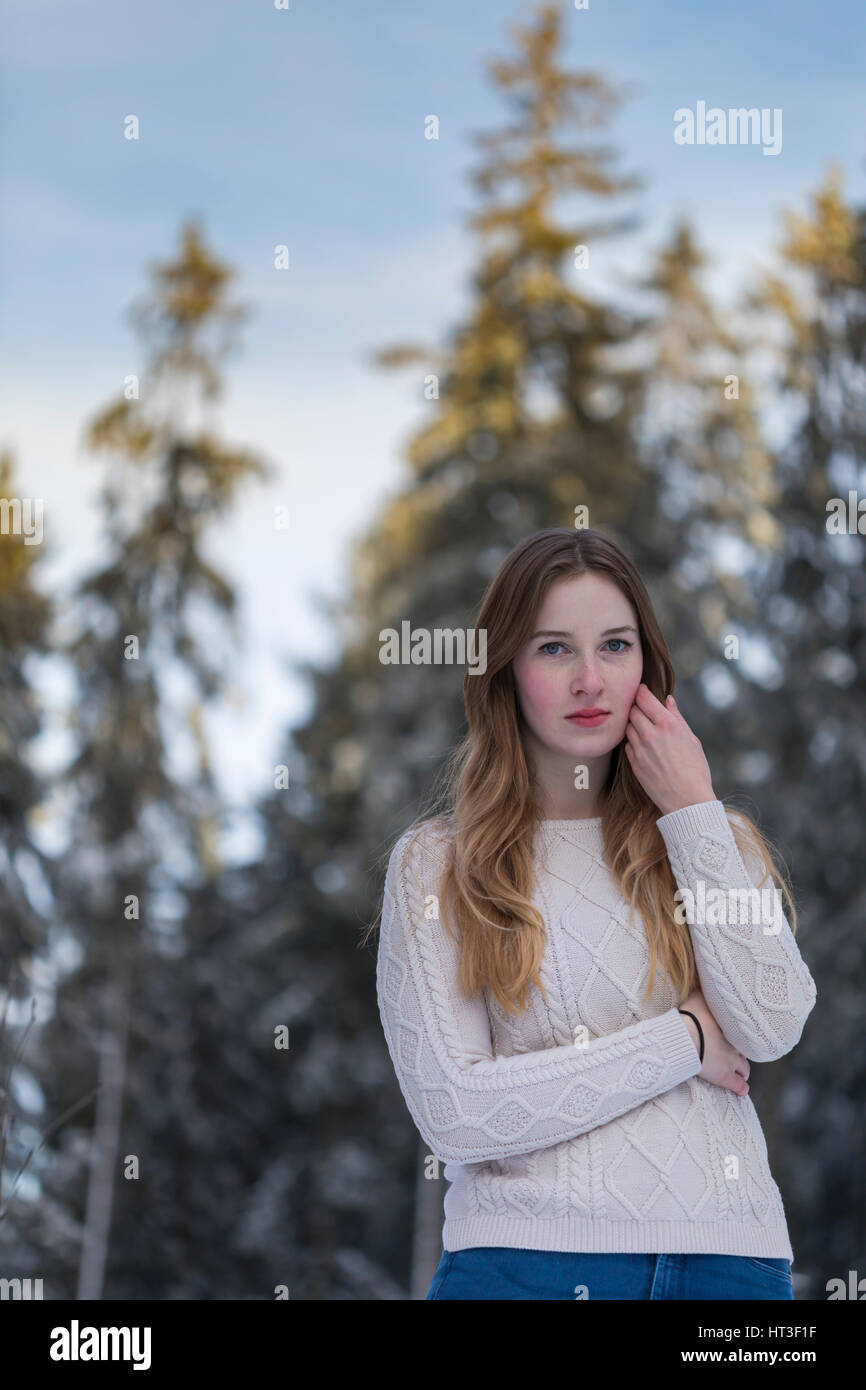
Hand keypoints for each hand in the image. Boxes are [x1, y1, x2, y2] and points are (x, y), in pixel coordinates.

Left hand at [624, 684, 714, 815]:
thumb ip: (676, 717)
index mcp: (667, 725)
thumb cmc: (695, 769)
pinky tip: (645, 746)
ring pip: (627, 727)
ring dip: (634, 725)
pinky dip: (634, 741)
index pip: (644, 698)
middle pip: (632, 711)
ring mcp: (640, 750)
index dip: (641, 691)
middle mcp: (650, 735)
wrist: (687, 800)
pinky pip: (628, 745)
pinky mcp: (634, 763)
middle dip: (637, 708)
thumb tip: (668, 700)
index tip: (642, 690)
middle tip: (645, 711)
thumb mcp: (692, 740)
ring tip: (647, 730)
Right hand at [679, 989, 749, 1095]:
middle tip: (737, 1052)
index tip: (735, 1032)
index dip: (738, 1032)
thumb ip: (705, 993)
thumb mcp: (697, 998)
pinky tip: (742, 1090)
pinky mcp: (724, 1076)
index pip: (740, 1029)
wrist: (684, 1038)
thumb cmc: (688, 1017)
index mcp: (729, 1025)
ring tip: (742, 1072)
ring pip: (744, 1067)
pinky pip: (738, 1085)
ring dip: (744, 1069)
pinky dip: (741, 1088)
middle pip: (744, 1048)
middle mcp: (734, 1042)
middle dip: (742, 1051)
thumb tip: (708, 984)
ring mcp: (731, 1060)